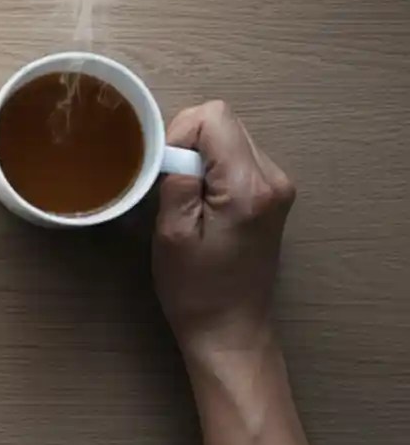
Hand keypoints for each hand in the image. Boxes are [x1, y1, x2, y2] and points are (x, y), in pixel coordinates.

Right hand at [153, 101, 295, 355]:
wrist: (230, 327)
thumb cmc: (195, 288)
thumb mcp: (172, 234)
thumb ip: (176, 181)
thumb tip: (174, 150)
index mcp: (250, 186)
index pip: (214, 117)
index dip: (180, 134)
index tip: (166, 171)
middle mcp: (274, 178)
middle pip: (224, 122)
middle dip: (189, 145)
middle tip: (172, 187)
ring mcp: (278, 185)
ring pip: (229, 137)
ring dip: (201, 158)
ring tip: (187, 200)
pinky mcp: (273, 195)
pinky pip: (236, 157)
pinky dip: (213, 169)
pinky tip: (203, 203)